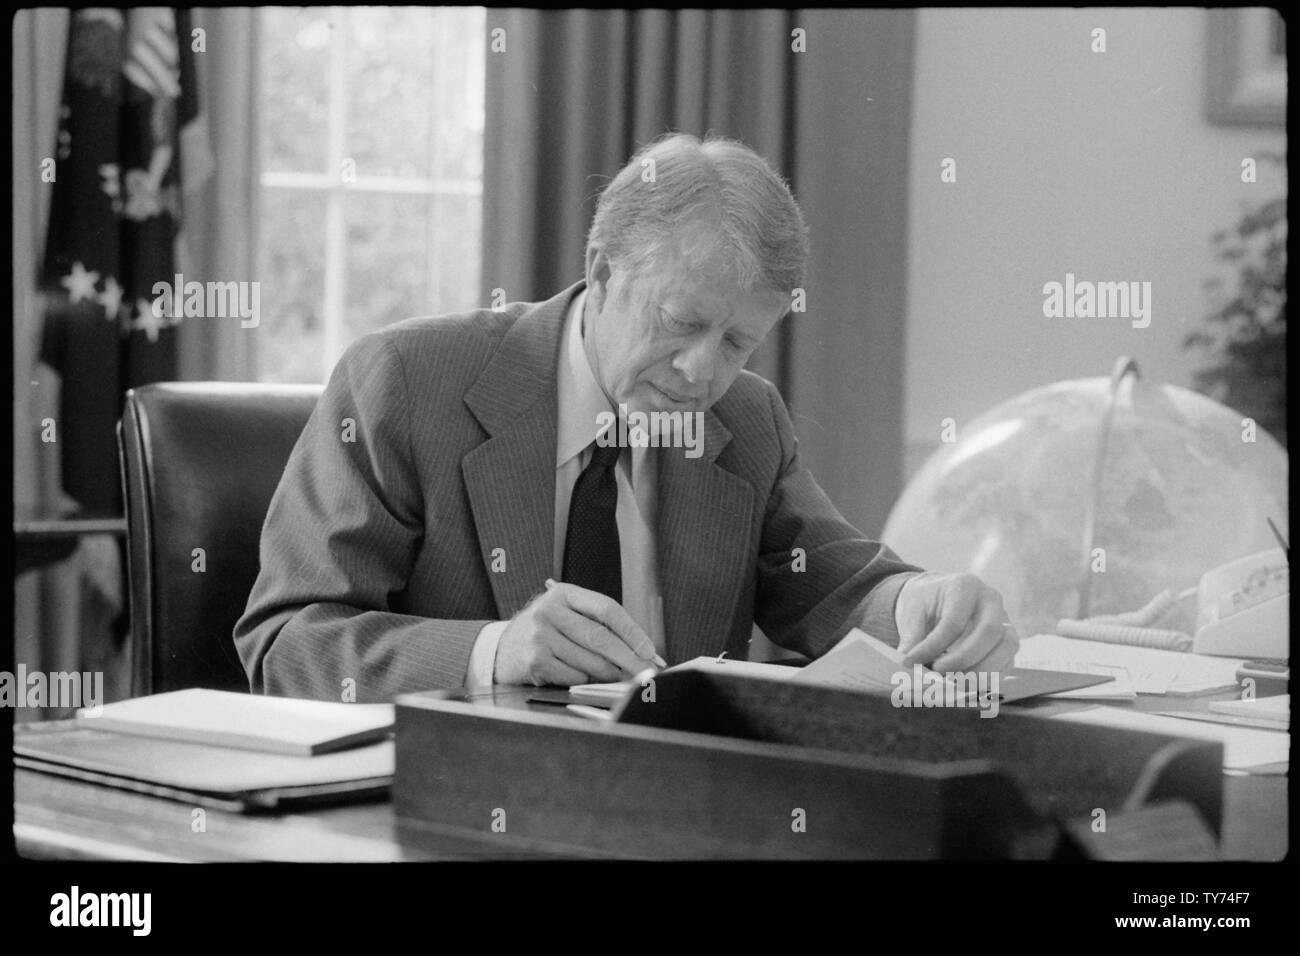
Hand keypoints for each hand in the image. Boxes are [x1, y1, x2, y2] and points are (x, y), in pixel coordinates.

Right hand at [494, 581, 659, 685]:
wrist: (502, 649)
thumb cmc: (545, 632)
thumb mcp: (567, 616)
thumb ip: (600, 626)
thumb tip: (640, 651)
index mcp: (564, 594)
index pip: (607, 608)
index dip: (632, 630)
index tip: (649, 649)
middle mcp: (550, 610)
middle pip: (601, 637)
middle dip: (629, 658)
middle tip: (646, 671)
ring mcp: (540, 635)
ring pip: (591, 660)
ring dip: (608, 673)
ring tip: (614, 676)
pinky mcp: (535, 660)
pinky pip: (575, 676)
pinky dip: (584, 680)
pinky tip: (579, 676)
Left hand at [894, 571, 1018, 672]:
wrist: (939, 601)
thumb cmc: (926, 604)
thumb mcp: (912, 612)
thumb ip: (911, 636)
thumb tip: (908, 663)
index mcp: (966, 585)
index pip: (954, 621)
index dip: (933, 646)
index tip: (911, 662)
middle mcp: (991, 600)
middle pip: (989, 632)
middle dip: (962, 659)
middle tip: (937, 672)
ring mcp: (1005, 620)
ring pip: (1007, 647)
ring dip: (981, 671)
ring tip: (953, 681)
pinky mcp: (1008, 642)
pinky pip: (1009, 662)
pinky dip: (989, 678)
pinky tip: (965, 683)